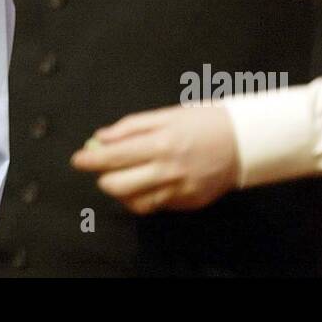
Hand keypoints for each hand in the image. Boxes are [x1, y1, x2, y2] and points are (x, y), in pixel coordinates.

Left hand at [70, 104, 240, 213]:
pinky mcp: (188, 203)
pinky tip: (144, 183)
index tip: (77, 160)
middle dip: (103, 179)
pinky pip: (156, 206)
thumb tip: (101, 138)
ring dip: (121, 192)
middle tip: (102, 169)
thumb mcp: (166, 115)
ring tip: (122, 177)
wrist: (245, 141)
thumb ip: (131, 127)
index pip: (115, 157)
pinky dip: (143, 197)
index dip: (91, 160)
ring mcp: (179, 190)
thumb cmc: (203, 121)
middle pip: (119, 186)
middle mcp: (168, 170)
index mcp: (161, 143)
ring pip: (135, 203)